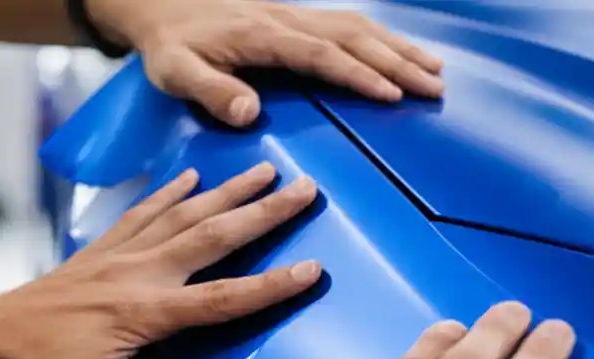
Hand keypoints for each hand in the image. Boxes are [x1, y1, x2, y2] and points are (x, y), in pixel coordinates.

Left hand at [0, 162, 320, 358]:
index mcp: (143, 313)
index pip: (222, 299)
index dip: (270, 286)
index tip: (311, 270)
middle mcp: (138, 274)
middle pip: (212, 237)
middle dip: (262, 213)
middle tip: (304, 190)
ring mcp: (120, 255)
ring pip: (184, 214)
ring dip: (227, 191)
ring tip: (264, 170)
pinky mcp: (102, 248)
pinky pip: (143, 211)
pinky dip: (170, 191)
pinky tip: (192, 177)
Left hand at [89, 0, 443, 125]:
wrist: (158, 4)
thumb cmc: (168, 44)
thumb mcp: (174, 71)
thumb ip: (210, 91)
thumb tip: (248, 112)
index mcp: (261, 35)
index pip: (321, 55)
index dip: (359, 74)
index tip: (393, 94)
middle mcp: (286, 20)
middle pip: (352, 37)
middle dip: (397, 61)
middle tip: (434, 87)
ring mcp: (294, 15)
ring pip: (357, 26)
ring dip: (398, 47)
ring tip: (436, 71)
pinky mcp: (295, 17)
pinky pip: (347, 24)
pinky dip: (381, 37)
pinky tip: (401, 51)